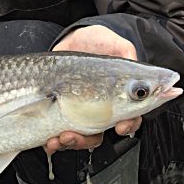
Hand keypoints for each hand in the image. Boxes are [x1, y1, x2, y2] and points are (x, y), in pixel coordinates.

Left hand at [46, 24, 141, 152]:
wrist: (69, 39)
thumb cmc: (96, 41)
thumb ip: (127, 52)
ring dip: (70, 143)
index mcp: (118, 98)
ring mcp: (79, 114)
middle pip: (100, 135)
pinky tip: (48, 140)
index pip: (129, 118)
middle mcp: (100, 110)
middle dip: (88, 140)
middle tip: (77, 135)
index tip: (121, 127)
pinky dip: (54, 143)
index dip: (128, 125)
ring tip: (59, 138)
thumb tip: (135, 65)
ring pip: (79, 139)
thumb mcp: (113, 42)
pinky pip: (58, 137)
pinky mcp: (59, 115)